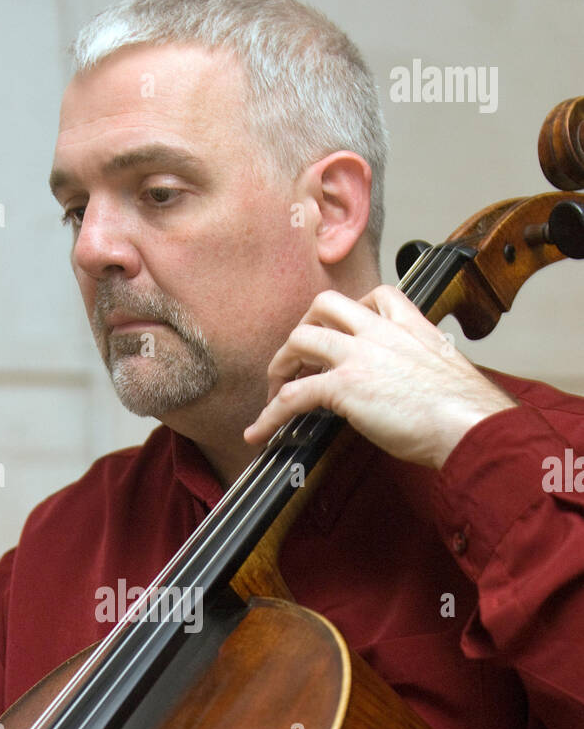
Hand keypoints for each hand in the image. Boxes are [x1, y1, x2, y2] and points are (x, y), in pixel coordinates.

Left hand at [244, 286, 516, 468]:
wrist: (470, 424)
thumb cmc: (464, 411)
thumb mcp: (444, 374)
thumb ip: (418, 369)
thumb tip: (406, 390)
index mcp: (409, 324)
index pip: (374, 295)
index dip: (349, 314)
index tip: (341, 335)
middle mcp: (380, 331)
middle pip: (324, 305)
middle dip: (304, 331)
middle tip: (299, 362)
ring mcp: (358, 355)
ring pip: (300, 338)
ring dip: (281, 364)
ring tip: (275, 393)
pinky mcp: (344, 386)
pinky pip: (291, 396)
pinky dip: (268, 415)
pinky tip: (259, 433)